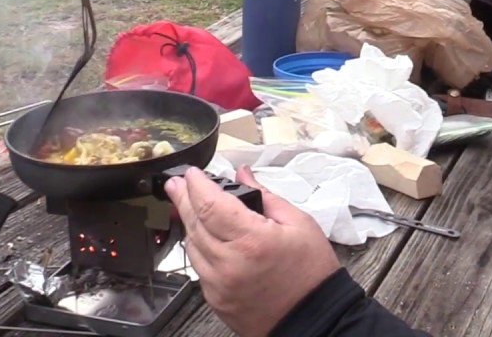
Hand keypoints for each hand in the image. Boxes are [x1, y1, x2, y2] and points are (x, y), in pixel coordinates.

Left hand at [165, 165, 341, 336]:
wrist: (314, 317)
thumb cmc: (311, 273)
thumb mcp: (299, 223)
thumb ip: (265, 196)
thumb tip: (244, 175)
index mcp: (252, 240)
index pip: (210, 204)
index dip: (196, 185)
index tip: (193, 174)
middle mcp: (229, 264)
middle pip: (194, 223)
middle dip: (183, 199)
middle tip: (177, 184)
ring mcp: (219, 285)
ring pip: (192, 246)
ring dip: (189, 223)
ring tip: (191, 207)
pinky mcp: (216, 300)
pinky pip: (199, 267)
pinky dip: (199, 248)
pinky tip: (204, 237)